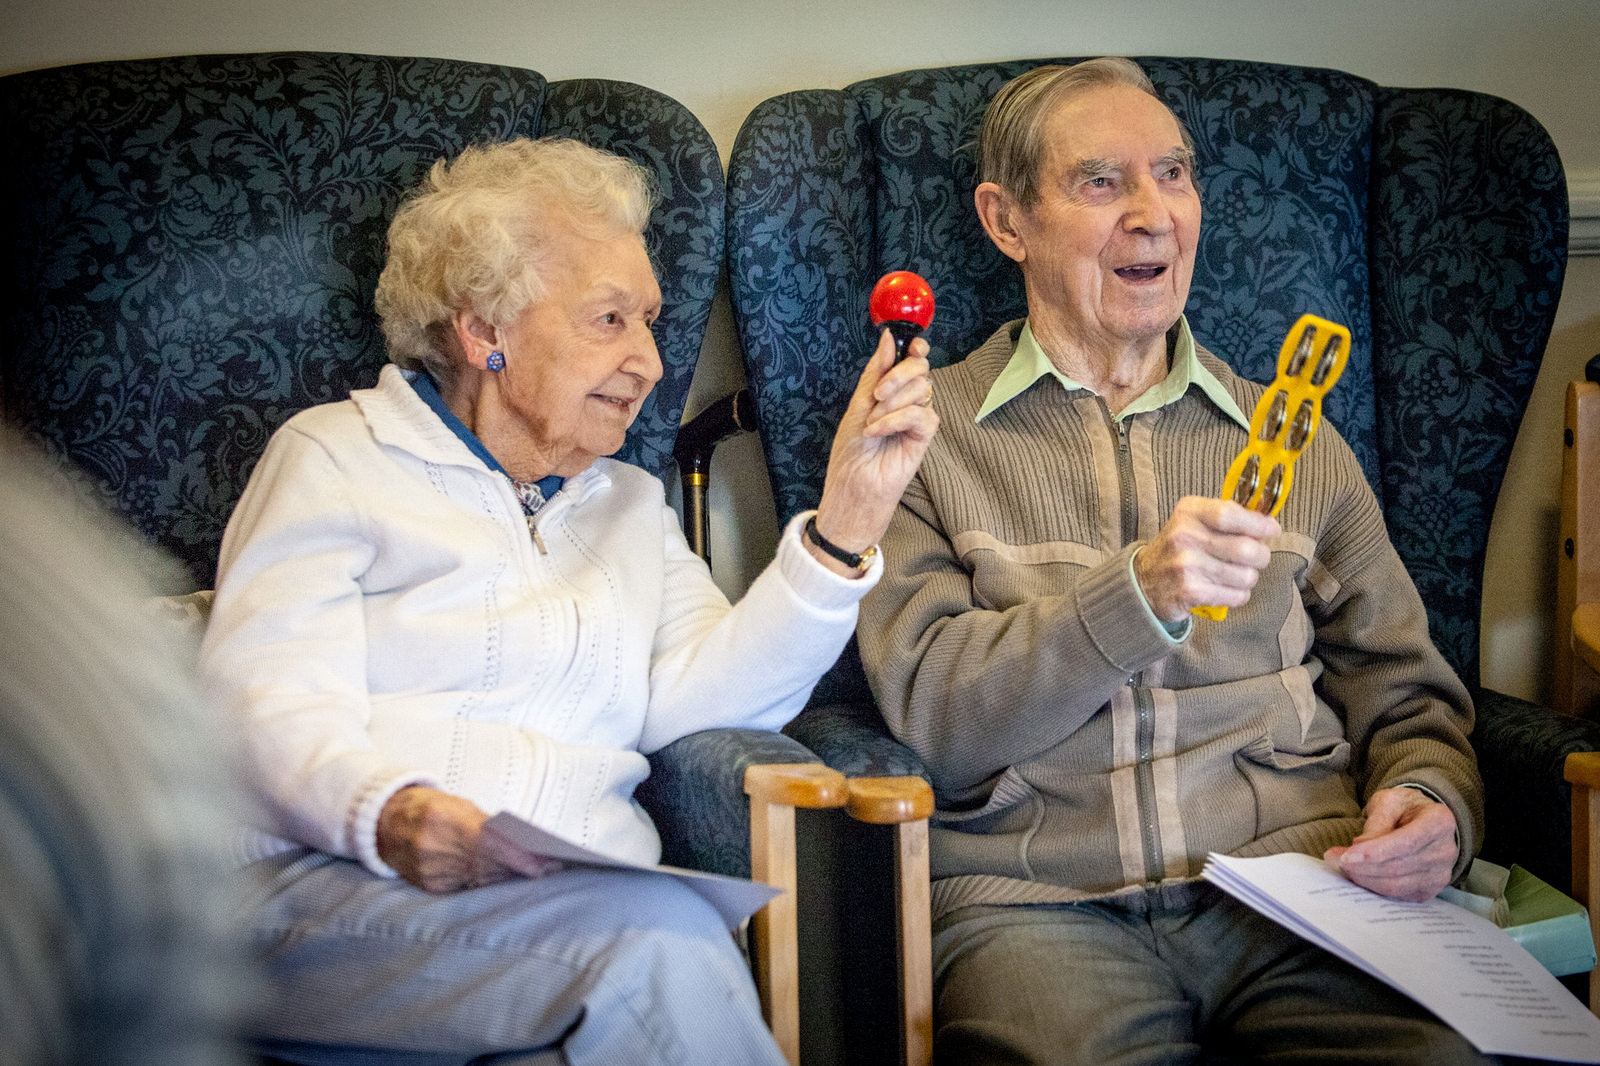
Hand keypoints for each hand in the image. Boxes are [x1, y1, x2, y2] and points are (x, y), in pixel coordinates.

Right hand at [376, 785, 561, 892]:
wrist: (384, 821)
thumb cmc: (429, 807)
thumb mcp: (457, 804)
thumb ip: (486, 825)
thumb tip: (521, 844)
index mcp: (443, 821)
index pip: (490, 845)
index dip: (519, 857)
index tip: (544, 864)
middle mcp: (434, 849)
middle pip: (489, 865)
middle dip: (520, 867)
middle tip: (550, 867)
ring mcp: (430, 870)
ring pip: (480, 878)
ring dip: (507, 876)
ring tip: (534, 872)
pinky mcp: (428, 886)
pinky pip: (465, 886)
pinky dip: (486, 881)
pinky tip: (504, 878)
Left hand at [810, 329, 938, 576]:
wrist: (852, 485)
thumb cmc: (851, 450)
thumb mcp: (857, 403)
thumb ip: (875, 371)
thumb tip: (888, 338)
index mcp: (891, 389)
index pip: (912, 359)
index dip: (915, 347)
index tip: (910, 343)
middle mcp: (908, 401)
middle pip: (920, 369)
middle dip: (898, 375)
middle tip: (877, 394)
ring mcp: (917, 418)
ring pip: (922, 389)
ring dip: (891, 403)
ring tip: (871, 423)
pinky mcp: (924, 436)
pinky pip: (920, 414)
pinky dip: (895, 419)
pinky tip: (878, 432)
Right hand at [1133, 496, 1278, 621]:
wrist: (1144, 581)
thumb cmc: (1179, 548)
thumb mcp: (1194, 521)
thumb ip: (1229, 517)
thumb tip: (1268, 523)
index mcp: (1189, 512)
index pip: (1230, 514)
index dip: (1258, 524)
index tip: (1272, 529)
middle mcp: (1185, 536)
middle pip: (1246, 549)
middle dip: (1261, 556)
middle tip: (1255, 557)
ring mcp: (1187, 565)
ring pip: (1246, 575)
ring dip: (1248, 578)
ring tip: (1234, 575)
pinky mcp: (1191, 591)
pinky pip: (1236, 595)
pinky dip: (1238, 594)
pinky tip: (1225, 589)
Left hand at [1324, 787, 1458, 900]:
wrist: (1424, 821)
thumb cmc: (1405, 808)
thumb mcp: (1389, 801)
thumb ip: (1376, 821)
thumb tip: (1358, 848)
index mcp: (1439, 822)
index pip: (1405, 843)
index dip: (1374, 853)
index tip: (1346, 857)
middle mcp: (1445, 851)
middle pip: (1398, 867)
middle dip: (1361, 867)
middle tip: (1333, 860)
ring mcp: (1439, 875)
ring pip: (1396, 886)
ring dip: (1363, 879)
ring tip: (1340, 866)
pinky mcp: (1428, 890)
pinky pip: (1396, 895)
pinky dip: (1373, 887)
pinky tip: (1357, 876)